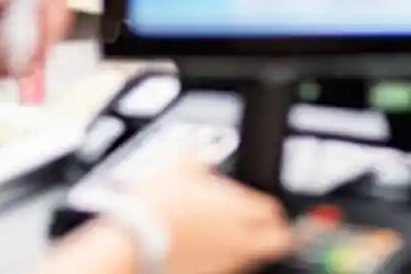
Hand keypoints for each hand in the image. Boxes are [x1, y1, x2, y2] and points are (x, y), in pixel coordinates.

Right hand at [128, 157, 293, 273]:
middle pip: (277, 241)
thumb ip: (197, 155)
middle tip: (267, 226)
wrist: (133, 241)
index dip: (271, 206)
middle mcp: (239, 238)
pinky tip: (207, 248)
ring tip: (231, 235)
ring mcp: (224, 261)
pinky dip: (222, 257)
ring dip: (249, 245)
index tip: (265, 204)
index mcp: (239, 208)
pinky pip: (228, 267)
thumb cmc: (155, 206)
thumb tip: (195, 148)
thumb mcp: (178, 163)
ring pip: (253, 257)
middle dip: (276, 232)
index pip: (273, 210)